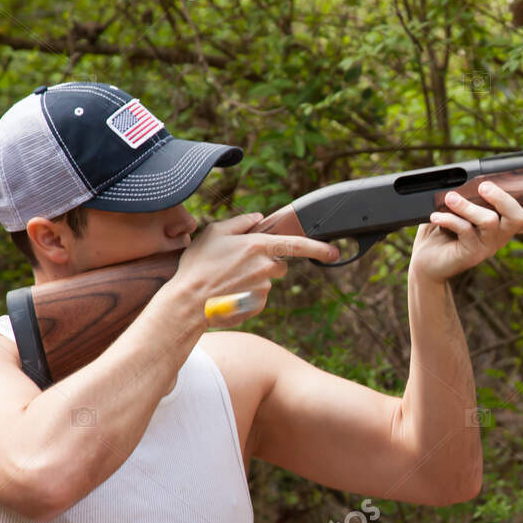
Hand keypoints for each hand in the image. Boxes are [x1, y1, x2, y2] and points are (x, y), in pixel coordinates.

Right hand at [174, 213, 340, 326]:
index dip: (319, 248)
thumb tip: (259, 217)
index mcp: (259, 246)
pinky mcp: (259, 305)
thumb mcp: (214, 232)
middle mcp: (266, 267)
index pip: (298, 245)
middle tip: (235, 265)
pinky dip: (246, 294)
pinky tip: (228, 293)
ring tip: (225, 280)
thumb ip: (241, 221)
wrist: (188, 302)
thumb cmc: (199, 265)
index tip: (334, 252)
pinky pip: (258, 296)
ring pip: (266, 280)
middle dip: (264, 262)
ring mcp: (264, 288)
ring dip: (252, 279)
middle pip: (278, 263)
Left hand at [409, 181, 522, 283]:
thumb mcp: (455, 210)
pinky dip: (449, 219)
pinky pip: (465, 230)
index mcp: (500, 226)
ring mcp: (487, 247)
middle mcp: (499, 237)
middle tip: (484, 187)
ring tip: (450, 198)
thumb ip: (466, 195)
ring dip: (467, 206)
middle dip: (503, 198)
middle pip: (517, 216)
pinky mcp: (471, 254)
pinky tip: (436, 216)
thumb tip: (466, 177)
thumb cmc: (441, 232)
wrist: (425, 263)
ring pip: (488, 221)